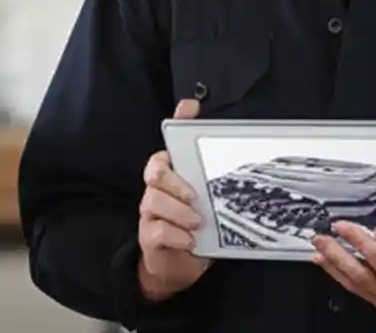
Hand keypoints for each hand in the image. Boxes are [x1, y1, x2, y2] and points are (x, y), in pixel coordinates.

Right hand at [137, 99, 210, 302]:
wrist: (179, 266)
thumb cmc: (195, 226)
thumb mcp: (210, 200)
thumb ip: (214, 173)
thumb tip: (226, 141)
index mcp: (171, 174)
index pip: (170, 143)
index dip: (178, 122)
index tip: (191, 109)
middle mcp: (156, 189)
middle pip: (155, 171)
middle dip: (175, 181)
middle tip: (195, 196)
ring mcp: (149, 212)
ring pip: (153, 200)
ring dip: (178, 212)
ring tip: (197, 223)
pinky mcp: (149, 236)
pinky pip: (156, 230)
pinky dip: (175, 235)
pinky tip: (189, 240)